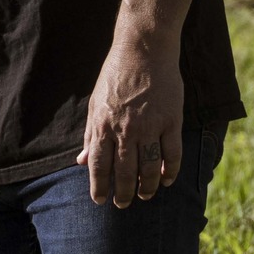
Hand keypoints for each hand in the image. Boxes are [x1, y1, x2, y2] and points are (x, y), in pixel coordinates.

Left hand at [81, 40, 185, 207]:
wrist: (143, 49)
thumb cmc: (116, 75)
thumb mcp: (95, 104)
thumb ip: (91, 135)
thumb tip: (81, 161)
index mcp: (102, 126)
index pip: (98, 166)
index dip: (98, 187)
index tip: (100, 201)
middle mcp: (124, 130)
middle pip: (123, 172)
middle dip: (123, 193)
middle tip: (124, 204)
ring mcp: (149, 126)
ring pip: (148, 168)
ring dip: (147, 186)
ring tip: (145, 195)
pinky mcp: (171, 120)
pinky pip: (172, 153)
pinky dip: (170, 170)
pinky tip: (167, 179)